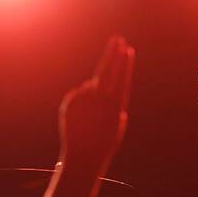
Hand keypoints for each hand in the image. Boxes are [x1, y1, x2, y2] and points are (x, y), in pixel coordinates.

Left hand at [58, 35, 133, 173]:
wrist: (83, 156)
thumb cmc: (105, 142)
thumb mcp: (116, 122)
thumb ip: (111, 101)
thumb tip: (93, 83)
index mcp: (115, 106)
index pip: (121, 79)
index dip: (124, 64)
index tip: (128, 50)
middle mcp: (99, 101)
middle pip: (106, 71)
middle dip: (112, 54)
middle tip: (117, 40)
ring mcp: (83, 101)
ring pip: (91, 86)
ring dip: (94, 94)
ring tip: (93, 116)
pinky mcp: (69, 103)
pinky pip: (78, 96)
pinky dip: (82, 103)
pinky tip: (82, 119)